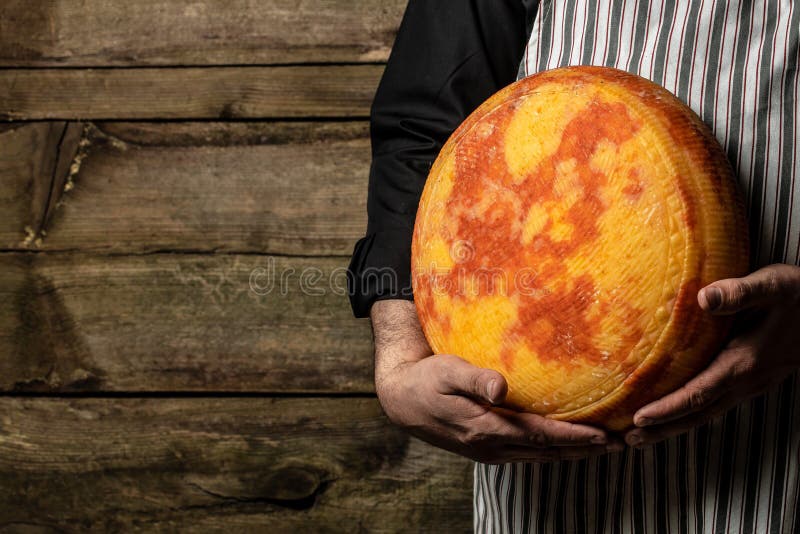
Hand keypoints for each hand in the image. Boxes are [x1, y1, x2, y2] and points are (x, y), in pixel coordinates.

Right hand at [372, 300, 622, 462]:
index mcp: (486, 428)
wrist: (402, 400)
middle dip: (583, 449)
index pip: (541, 435)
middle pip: (547, 451)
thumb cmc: (425, 380)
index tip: (603, 435)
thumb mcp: (446, 372)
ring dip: (571, 453)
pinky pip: (528, 453)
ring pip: (540, 456)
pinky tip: (565, 444)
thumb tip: (500, 387)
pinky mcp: (487, 448)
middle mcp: (492, 446)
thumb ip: (474, 379)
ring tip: (601, 447)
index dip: (574, 436)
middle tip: (619, 443)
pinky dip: (552, 451)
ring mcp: (489, 451)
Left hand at [625, 264, 799, 446]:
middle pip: (698, 414)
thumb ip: (740, 291)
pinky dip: (690, 413)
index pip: (698, 393)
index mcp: (744, 362)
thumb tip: (704, 297)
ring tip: (641, 437)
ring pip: (707, 413)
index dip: (668, 408)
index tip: (638, 419)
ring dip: (674, 426)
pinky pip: (715, 404)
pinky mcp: (752, 380)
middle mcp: (746, 381)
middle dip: (663, 429)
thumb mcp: (774, 285)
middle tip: (628, 441)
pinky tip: (673, 414)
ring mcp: (751, 385)